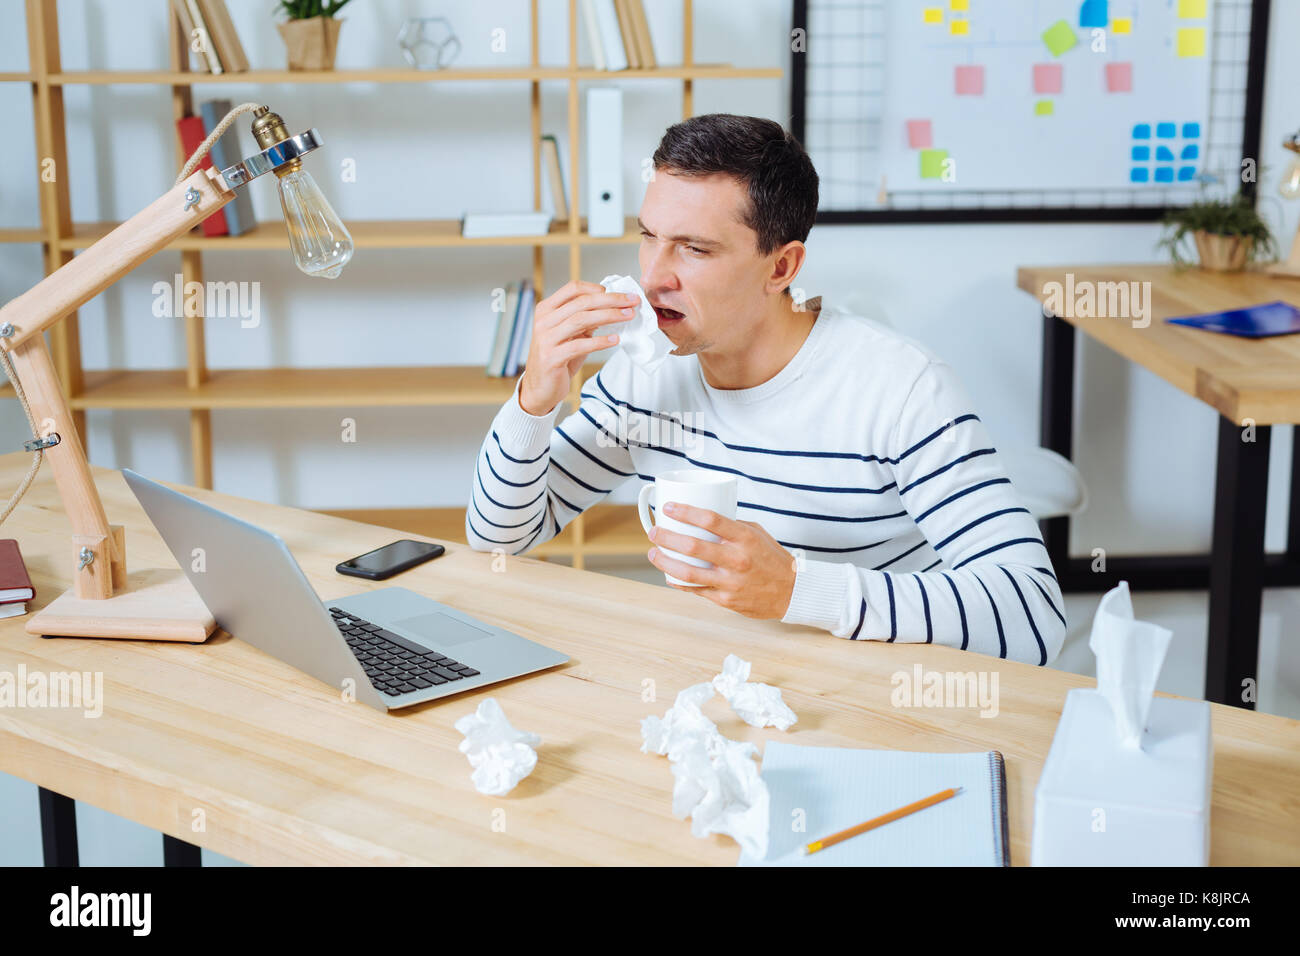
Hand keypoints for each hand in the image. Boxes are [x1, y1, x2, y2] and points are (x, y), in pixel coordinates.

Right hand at [517, 280, 638, 415]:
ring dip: (608, 316)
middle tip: (631, 301)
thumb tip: (611, 307)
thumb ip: (584, 320)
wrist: (540, 388)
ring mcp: (546, 339)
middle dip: (610, 300)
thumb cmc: (557, 359)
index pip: (573, 288)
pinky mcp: (551, 358)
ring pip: (581, 320)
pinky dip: (600, 341)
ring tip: (627, 316)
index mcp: (546, 310)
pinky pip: (579, 345)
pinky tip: (614, 340)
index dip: (596, 288)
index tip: (618, 294)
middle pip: (581, 302)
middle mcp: (544, 321)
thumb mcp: (570, 335)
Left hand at [646, 502, 796, 619]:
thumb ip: (732, 527)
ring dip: (665, 562)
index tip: (669, 508)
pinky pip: (696, 590)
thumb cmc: (772, 559)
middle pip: (693, 546)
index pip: (710, 519)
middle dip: (666, 537)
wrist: (791, 592)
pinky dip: (678, 582)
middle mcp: (737, 559)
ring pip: (688, 572)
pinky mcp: (726, 600)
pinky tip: (669, 575)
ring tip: (653, 554)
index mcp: (745, 538)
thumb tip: (703, 520)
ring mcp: (730, 581)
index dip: (685, 512)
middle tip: (654, 532)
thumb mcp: (757, 534)